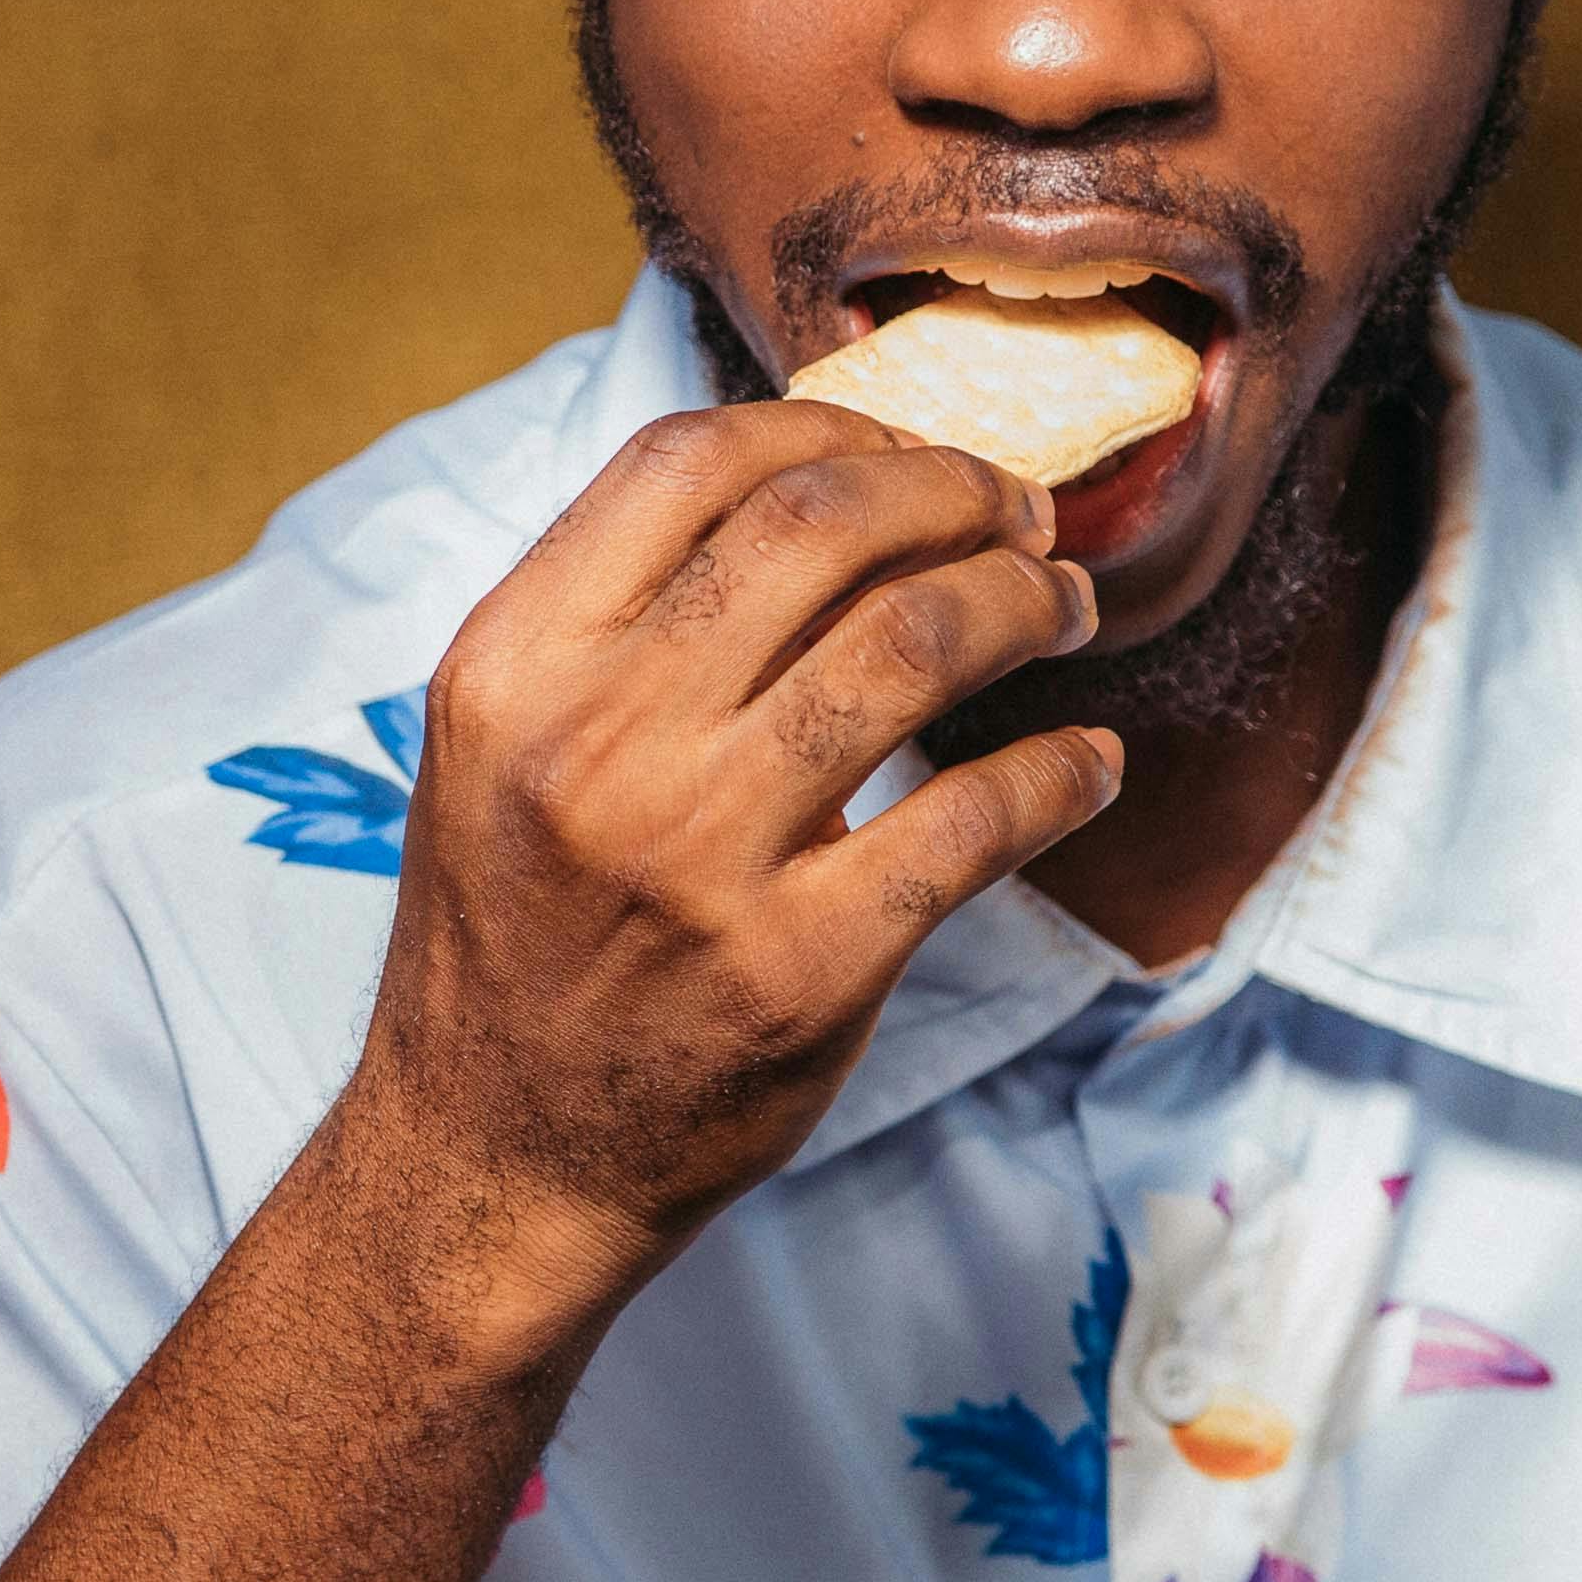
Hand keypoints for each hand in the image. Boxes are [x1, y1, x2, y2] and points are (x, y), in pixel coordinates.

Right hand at [328, 399, 1123, 1334]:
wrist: (494, 1156)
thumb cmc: (518, 933)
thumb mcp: (506, 745)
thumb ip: (622, 619)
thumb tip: (817, 486)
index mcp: (514, 665)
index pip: (692, 461)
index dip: (829, 424)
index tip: (904, 453)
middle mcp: (598, 745)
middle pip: (821, 521)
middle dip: (954, 491)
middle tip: (1015, 517)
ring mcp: (701, 860)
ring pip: (916, 645)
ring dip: (1024, 601)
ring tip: (1061, 606)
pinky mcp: (802, 969)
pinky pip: (975, 821)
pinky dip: (1060, 772)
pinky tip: (1087, 763)